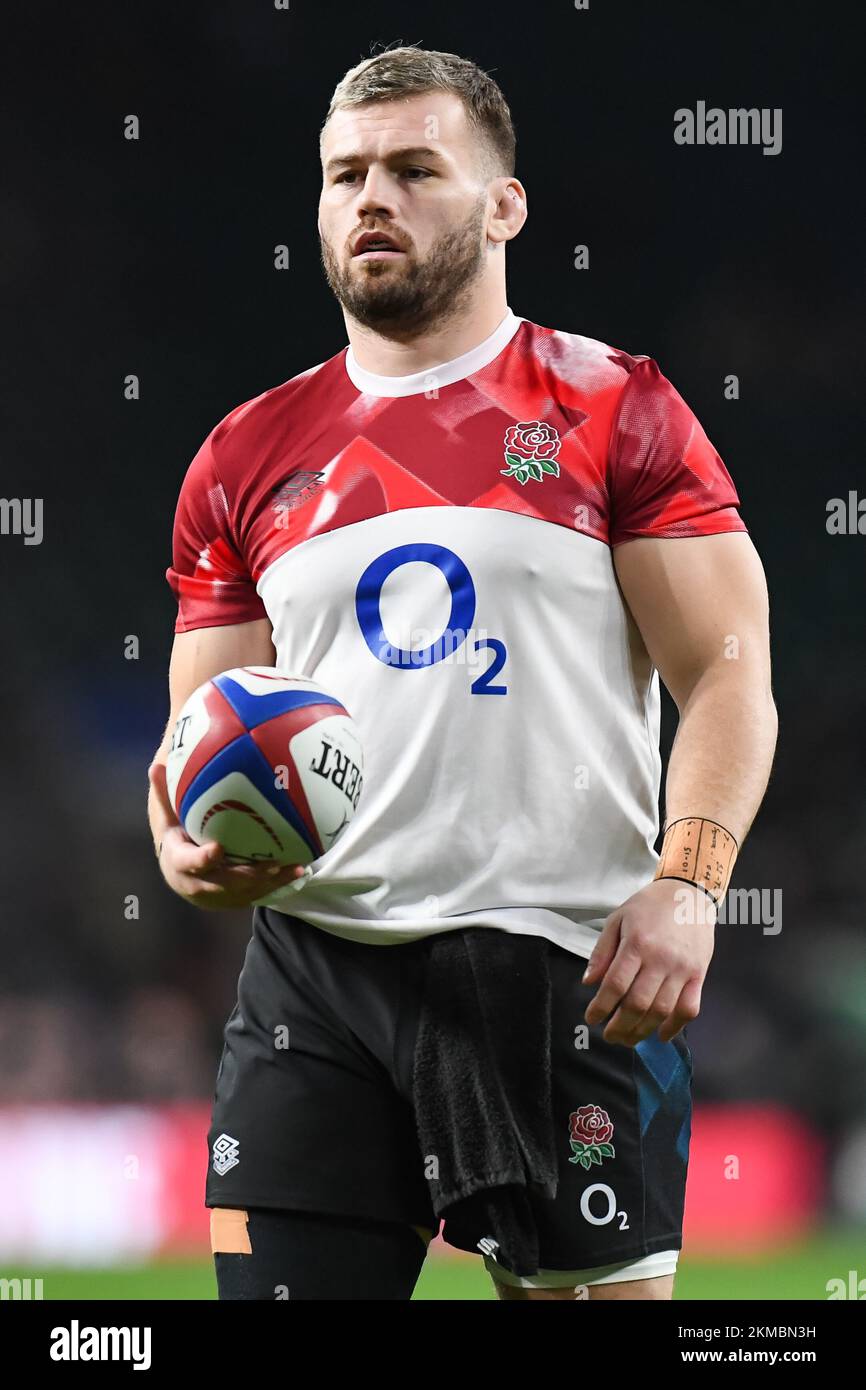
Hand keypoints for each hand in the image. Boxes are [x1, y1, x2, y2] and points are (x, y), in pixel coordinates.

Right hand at [148, 761, 306, 910]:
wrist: (184, 880)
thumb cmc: (178, 842)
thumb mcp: (169, 822)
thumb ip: (164, 797)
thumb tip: (155, 766)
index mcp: (181, 864)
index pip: (191, 862)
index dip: (204, 858)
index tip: (217, 848)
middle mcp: (200, 885)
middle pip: (225, 882)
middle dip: (247, 875)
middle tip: (270, 863)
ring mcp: (220, 896)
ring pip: (248, 891)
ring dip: (271, 881)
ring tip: (294, 867)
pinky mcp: (237, 899)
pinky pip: (260, 893)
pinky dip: (280, 884)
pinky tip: (301, 870)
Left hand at [581, 878, 715, 1045]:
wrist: (688, 893)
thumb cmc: (649, 906)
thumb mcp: (617, 919)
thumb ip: (602, 951)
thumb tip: (589, 982)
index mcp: (637, 943)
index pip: (615, 984)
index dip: (601, 1007)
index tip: (592, 1018)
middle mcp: (660, 959)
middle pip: (638, 1003)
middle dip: (620, 1026)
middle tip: (609, 1036)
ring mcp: (682, 969)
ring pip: (662, 1011)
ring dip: (643, 1031)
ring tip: (629, 1039)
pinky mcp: (699, 975)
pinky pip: (689, 1009)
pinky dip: (675, 1027)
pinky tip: (660, 1035)